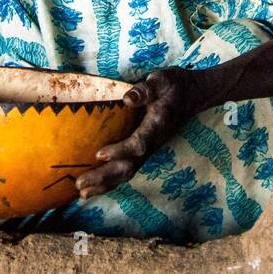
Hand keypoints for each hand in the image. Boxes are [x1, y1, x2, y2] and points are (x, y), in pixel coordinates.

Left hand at [74, 68, 203, 199]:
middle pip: (129, 166)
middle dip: (104, 176)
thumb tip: (127, 98)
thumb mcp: (162, 80)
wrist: (192, 96)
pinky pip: (126, 170)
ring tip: (82, 193)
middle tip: (80, 184)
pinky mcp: (143, 152)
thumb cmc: (173, 86)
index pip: (139, 144)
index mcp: (156, 125)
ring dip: (105, 184)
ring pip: (127, 173)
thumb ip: (146, 89)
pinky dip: (109, 182)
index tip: (99, 154)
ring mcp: (149, 149)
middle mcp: (153, 142)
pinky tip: (93, 188)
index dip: (120, 151)